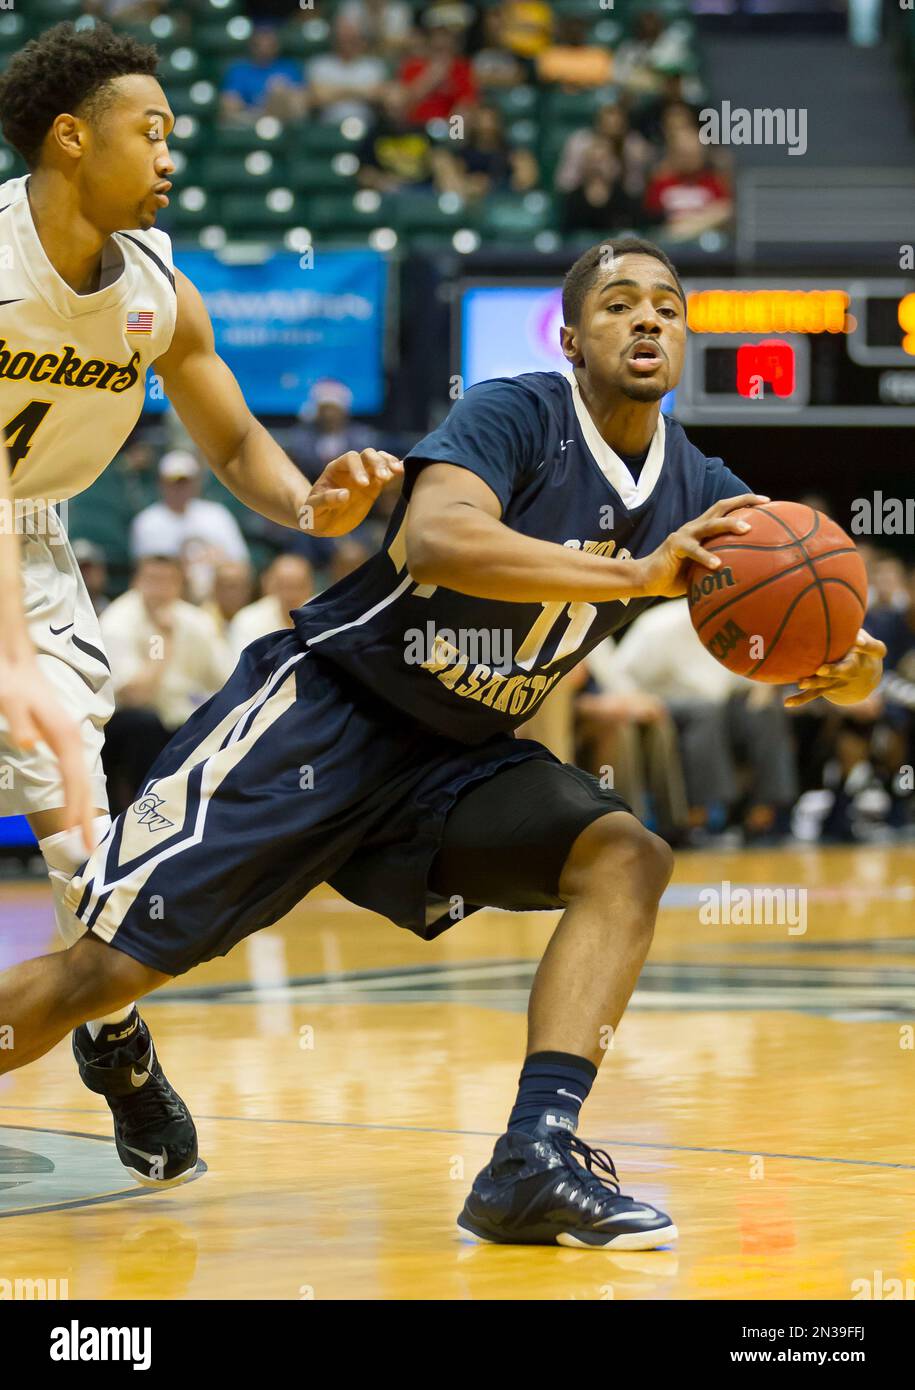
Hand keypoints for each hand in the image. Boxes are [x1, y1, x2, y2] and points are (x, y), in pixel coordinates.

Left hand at [0, 652, 93, 850]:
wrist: (14, 662)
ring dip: (83, 809)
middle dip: (86, 817)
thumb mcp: (9, 699)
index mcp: (63, 736)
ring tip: (87, 837)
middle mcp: (71, 741)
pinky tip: (75, 809)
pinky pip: (73, 776)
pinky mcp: (61, 742)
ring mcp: (68, 741)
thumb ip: (20, 722)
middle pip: (83, 785)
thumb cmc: (11, 681)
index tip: (80, 838)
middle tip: (91, 851)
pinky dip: (76, 796)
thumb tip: (31, 746)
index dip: (77, 811)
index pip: (75, 782)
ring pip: (81, 781)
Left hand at [299, 449, 403, 538]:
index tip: (363, 484)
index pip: (350, 459)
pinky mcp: (374, 486)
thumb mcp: (313, 510)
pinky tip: (402, 472)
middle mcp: (351, 469)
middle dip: (377, 463)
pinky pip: (386, 473)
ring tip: (398, 472)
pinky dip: (394, 470)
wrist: (322, 522)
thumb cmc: (314, 515)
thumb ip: (326, 501)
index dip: (358, 468)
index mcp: (335, 469)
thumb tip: (345, 494)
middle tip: (384, 477)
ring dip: (389, 463)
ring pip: (379, 460)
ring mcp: (364, 476)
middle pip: (368, 455)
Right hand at [636, 493, 770, 598]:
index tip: (768, 502)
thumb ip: (720, 568)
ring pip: (710, 524)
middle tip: (765, 504)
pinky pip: (693, 550)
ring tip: (747, 529)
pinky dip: (706, 556)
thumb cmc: (676, 577)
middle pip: (721, 507)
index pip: (726, 509)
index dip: (746, 502)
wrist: (646, 579)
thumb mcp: (702, 571)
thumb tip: (748, 580)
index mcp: (702, 529)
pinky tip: (718, 565)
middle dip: (744, 502)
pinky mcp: (675, 545)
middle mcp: (695, 527)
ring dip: (729, 524)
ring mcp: (685, 534)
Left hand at [784, 629, 885, 707]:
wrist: (865, 680)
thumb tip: (856, 633)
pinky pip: (813, 695)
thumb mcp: (872, 646)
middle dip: (832, 670)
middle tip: (821, 669)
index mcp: (861, 657)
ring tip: (801, 683)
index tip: (858, 640)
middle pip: (841, 671)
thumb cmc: (865, 653)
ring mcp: (836, 682)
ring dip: (813, 684)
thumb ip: (866, 640)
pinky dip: (801, 699)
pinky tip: (787, 703)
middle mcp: (849, 672)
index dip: (863, 644)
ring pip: (825, 684)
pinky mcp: (826, 688)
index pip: (867, 650)